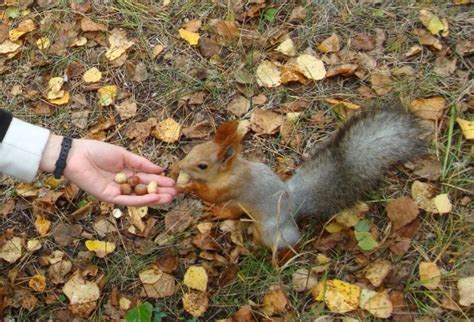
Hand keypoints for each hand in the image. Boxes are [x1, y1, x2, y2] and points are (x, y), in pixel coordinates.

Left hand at [40, 135, 175, 205]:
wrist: (76, 155)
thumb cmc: (97, 151)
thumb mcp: (124, 155)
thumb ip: (141, 163)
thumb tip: (160, 169)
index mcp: (127, 172)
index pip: (147, 179)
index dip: (160, 181)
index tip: (174, 183)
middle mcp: (124, 184)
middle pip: (145, 190)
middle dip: (161, 192)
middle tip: (175, 194)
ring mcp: (117, 191)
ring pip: (138, 198)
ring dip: (154, 199)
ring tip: (169, 198)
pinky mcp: (109, 197)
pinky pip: (127, 200)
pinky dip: (140, 200)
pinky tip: (153, 198)